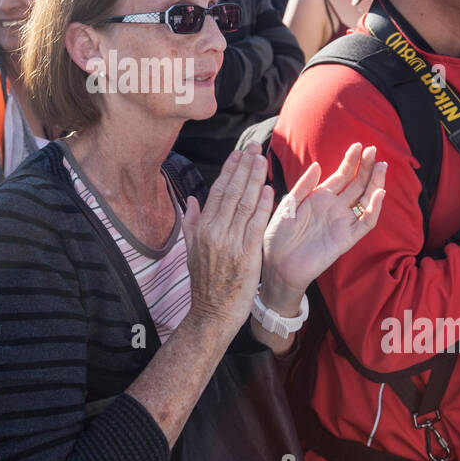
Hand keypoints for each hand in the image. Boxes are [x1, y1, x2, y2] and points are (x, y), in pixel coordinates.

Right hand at [182, 146, 273, 335]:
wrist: (211, 313)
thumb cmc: (204, 283)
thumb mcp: (190, 250)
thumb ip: (191, 222)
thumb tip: (191, 200)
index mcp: (202, 228)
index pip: (217, 191)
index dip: (229, 170)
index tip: (239, 153)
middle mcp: (215, 231)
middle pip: (232, 192)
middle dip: (244, 167)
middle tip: (255, 147)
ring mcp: (230, 242)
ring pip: (244, 204)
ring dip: (255, 180)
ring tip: (263, 160)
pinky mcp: (246, 255)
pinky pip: (255, 225)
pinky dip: (263, 206)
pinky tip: (269, 190)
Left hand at [261, 142, 386, 312]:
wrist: (277, 266)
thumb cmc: (278, 236)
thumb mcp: (287, 206)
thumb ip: (303, 186)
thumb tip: (317, 165)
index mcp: (320, 197)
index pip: (341, 175)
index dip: (351, 161)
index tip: (359, 145)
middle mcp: (334, 208)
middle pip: (357, 184)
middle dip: (367, 167)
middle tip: (375, 150)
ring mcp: (342, 222)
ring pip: (365, 200)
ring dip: (375, 183)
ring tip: (381, 166)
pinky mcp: (346, 239)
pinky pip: (364, 223)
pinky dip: (373, 209)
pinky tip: (378, 193)